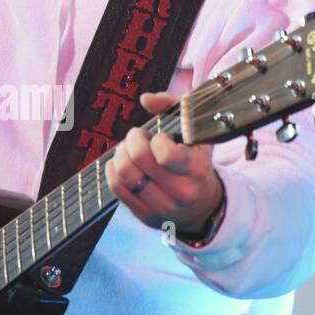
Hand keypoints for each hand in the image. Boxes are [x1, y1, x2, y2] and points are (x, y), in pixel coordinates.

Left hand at [105, 90, 223, 234]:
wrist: (201, 208)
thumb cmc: (195, 163)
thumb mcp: (196, 135)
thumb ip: (173, 108)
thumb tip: (146, 99)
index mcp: (197, 171)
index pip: (166, 155)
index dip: (157, 140)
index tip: (161, 137)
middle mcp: (180, 192)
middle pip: (139, 160)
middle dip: (133, 139)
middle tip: (138, 136)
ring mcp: (161, 206)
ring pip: (124, 174)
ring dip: (121, 154)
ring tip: (128, 149)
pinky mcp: (143, 214)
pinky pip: (116, 187)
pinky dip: (112, 169)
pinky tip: (121, 162)